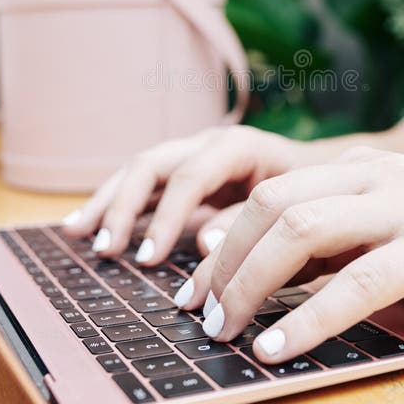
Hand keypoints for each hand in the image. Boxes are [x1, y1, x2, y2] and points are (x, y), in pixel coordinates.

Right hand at [62, 126, 304, 262]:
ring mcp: (192, 156)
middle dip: (123, 205)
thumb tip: (206, 242)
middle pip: (152, 164)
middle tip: (106, 249)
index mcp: (237, 146)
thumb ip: (249, 221)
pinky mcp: (184, 174)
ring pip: (138, 170)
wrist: (327, 173)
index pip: (190, 176)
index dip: (166, 217)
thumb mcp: (293, 206)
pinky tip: (86, 227)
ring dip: (107, 201)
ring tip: (76, 232)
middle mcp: (207, 144)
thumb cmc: (312, 191)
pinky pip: (142, 185)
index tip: (148, 259)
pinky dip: (114, 205)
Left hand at [177, 147, 403, 362]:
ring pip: (304, 230)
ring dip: (252, 283)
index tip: (192, 285)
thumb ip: (332, 244)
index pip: (269, 193)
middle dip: (225, 262)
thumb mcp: (385, 234)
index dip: (222, 241)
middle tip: (202, 314)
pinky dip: (310, 317)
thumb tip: (256, 274)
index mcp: (357, 168)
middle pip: (273, 204)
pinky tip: (278, 348)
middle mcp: (375, 174)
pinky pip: (359, 279)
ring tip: (226, 331)